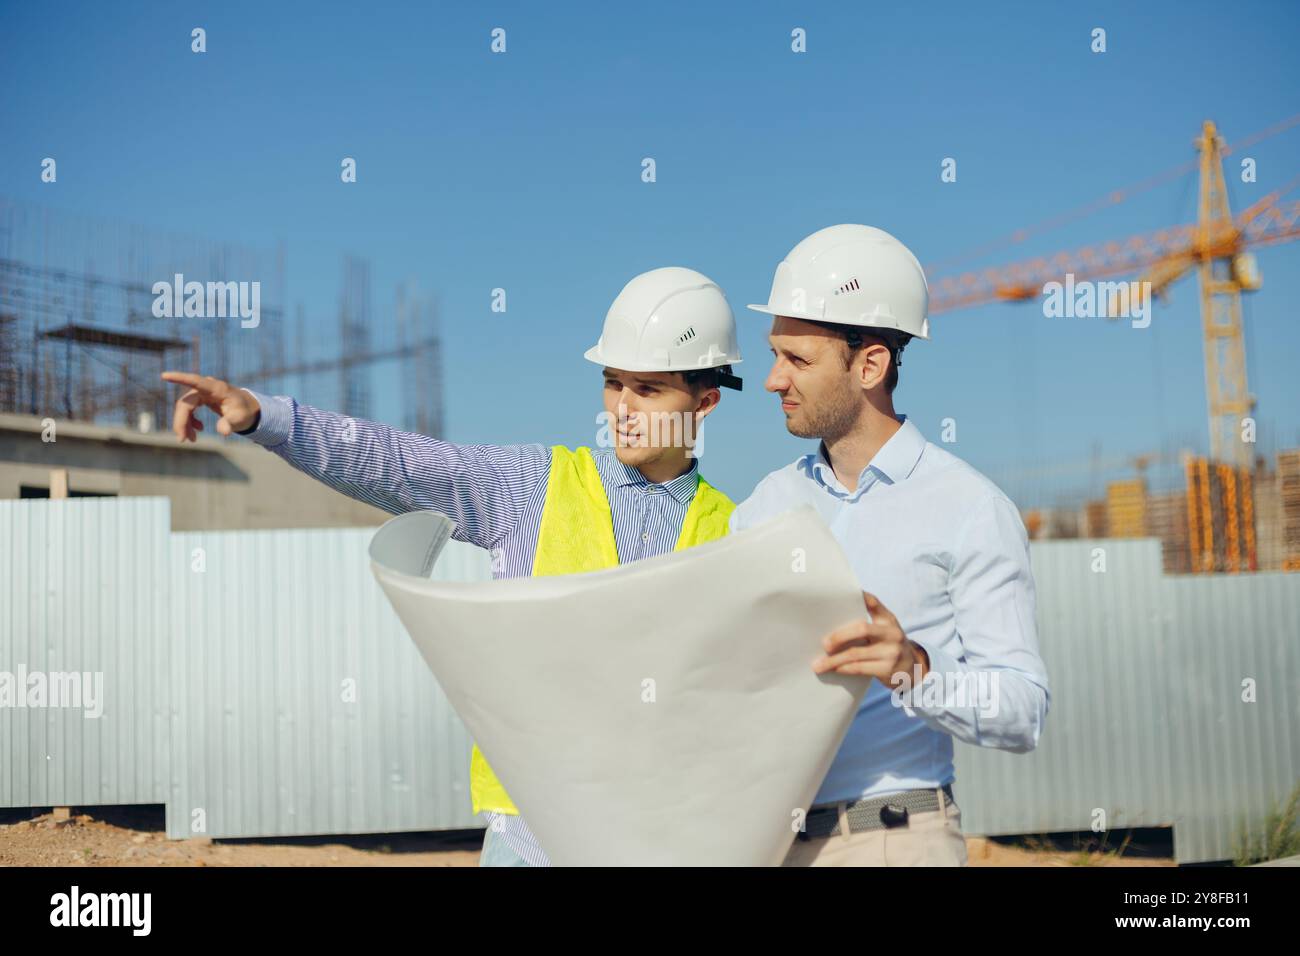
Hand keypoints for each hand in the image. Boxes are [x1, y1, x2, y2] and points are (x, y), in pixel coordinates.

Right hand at [161, 371, 259, 441]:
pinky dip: (189, 422)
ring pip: (184, 407)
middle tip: (182, 440)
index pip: (195, 381)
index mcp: (217, 388)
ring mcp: (202, 392)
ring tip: (192, 439)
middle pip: (185, 403)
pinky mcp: (200, 398)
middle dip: (181, 421)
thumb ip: (231, 424)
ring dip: (184, 424)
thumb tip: (223, 432)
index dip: (180, 378)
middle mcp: (206, 388)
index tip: (164, 376)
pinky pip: (188, 409)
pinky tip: (197, 430)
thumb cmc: (245, 411)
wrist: (248, 409)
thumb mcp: (241, 419)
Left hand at [812, 592, 929, 689]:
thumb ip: (866, 623)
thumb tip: (830, 622)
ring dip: (834, 660)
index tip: (842, 594)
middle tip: (824, 644)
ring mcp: (892, 651)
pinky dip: (843, 668)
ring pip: (856, 653)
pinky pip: (859, 668)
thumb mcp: (884, 630)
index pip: (873, 603)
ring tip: (818, 665)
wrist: (912, 670)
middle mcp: (892, 632)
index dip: (860, 597)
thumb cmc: (888, 646)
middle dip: (839, 636)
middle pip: (861, 629)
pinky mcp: (888, 669)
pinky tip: (833, 669)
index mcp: (888, 619)